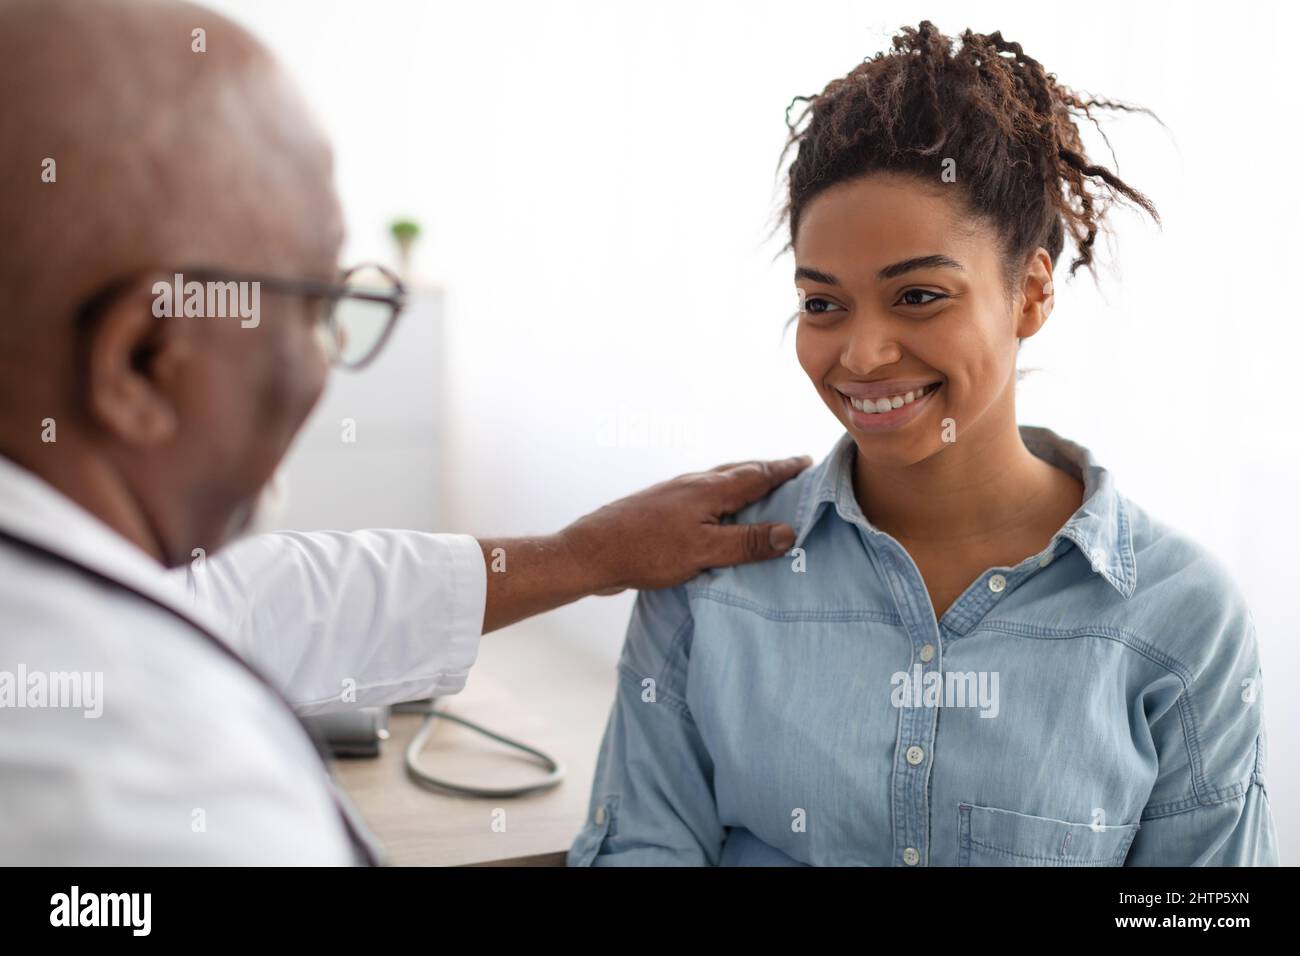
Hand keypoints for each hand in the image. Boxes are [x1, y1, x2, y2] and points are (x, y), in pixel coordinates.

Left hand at [559, 455, 812, 593]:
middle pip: (739, 471)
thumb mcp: (702, 552)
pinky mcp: (661, 508)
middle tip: (792, 470)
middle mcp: (693, 484)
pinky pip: (704, 496)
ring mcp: (675, 494)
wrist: (590, 552)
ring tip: (762, 490)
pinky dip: (724, 497)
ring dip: (745, 482)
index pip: (758, 474)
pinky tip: (718, 513)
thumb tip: (789, 532)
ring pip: (720, 482)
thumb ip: (745, 542)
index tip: (808, 461)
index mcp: (709, 490)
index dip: (784, 469)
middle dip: (768, 470)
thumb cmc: (645, 551)